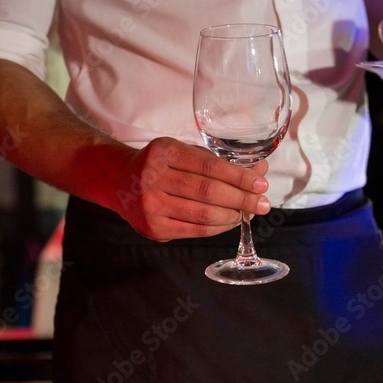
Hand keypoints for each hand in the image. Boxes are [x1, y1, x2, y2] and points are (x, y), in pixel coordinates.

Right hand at [115, 137, 270, 240]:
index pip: (209, 167)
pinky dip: (217, 227)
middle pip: (208, 192)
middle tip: (263, 203)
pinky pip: (195, 230)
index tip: (261, 183)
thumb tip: (259, 171)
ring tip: (247, 213)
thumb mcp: (182, 152)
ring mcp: (151, 206)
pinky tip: (228, 221)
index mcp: (164, 153)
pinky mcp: (154, 228)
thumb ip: (218, 161)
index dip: (239, 177)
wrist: (119, 182)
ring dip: (232, 216)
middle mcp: (153, 179)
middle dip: (242, 199)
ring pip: (203, 215)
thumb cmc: (159, 165)